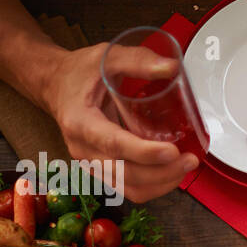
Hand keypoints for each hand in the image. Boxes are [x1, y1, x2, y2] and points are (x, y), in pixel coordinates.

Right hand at [39, 45, 198, 202]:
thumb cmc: (79, 73)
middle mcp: (83, 148)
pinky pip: (130, 189)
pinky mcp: (102, 170)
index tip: (172, 151)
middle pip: (125, 174)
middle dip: (162, 172)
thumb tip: (171, 67)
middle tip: (190, 159)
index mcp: (80, 121)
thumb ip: (137, 60)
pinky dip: (154, 186)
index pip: (114, 144)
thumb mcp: (106, 57)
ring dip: (161, 183)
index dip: (145, 152)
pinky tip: (172, 172)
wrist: (56, 85)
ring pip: (130, 189)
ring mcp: (92, 163)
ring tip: (185, 167)